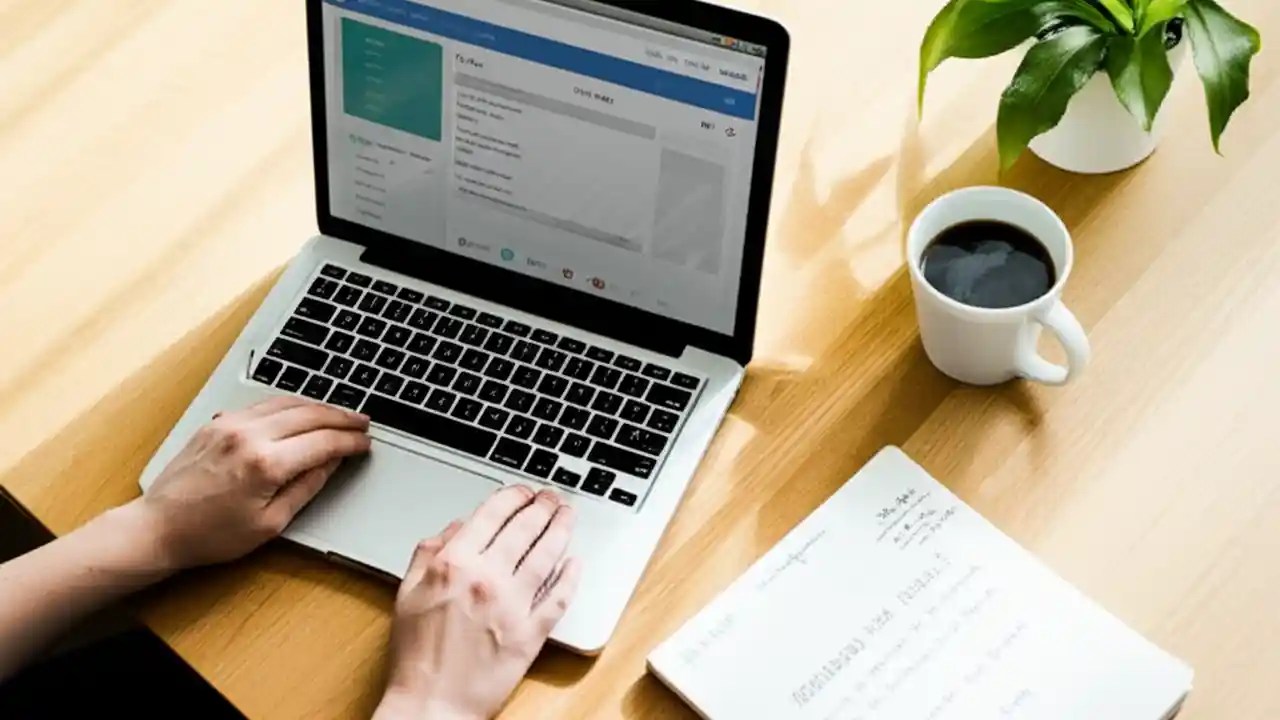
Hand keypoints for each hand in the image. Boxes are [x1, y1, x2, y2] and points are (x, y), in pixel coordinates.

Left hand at [131, 396, 370, 570]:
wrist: (158, 528)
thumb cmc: (210, 535)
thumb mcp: (270, 523)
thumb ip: (306, 488)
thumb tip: (330, 464)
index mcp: (265, 464)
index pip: (323, 442)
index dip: (351, 442)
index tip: (365, 444)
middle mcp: (248, 435)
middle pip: (309, 414)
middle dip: (341, 417)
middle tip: (362, 423)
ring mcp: (229, 424)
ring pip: (287, 402)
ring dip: (318, 406)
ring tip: (338, 414)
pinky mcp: (217, 423)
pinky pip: (263, 404)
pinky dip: (289, 405)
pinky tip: (301, 411)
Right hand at [375, 486, 581, 719]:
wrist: (430, 705)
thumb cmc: (415, 655)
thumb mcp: (406, 594)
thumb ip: (427, 554)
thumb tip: (453, 528)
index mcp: (454, 564)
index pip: (492, 514)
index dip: (512, 495)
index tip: (522, 490)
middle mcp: (487, 579)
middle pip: (525, 528)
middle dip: (543, 505)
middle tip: (552, 496)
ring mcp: (513, 605)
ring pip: (547, 555)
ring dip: (561, 529)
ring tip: (567, 515)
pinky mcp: (531, 633)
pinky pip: (558, 598)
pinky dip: (571, 576)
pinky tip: (575, 561)